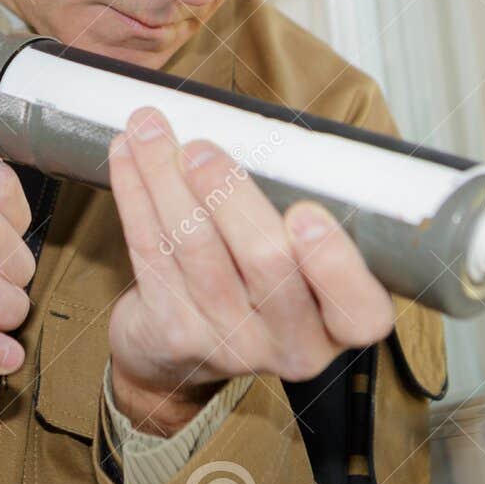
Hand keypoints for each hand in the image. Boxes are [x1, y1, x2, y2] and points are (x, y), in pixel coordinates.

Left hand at [106, 107, 394, 435]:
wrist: (184, 352)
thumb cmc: (259, 282)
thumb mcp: (301, 263)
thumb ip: (301, 217)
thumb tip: (269, 133)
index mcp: (339, 323)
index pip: (359, 309)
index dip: (334, 264)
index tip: (305, 212)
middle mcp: (292, 343)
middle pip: (266, 264)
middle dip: (229, 195)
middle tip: (200, 149)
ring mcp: (231, 343)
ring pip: (197, 250)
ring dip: (167, 180)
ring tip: (150, 131)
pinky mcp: (175, 333)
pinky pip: (151, 252)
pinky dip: (136, 194)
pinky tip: (125, 155)